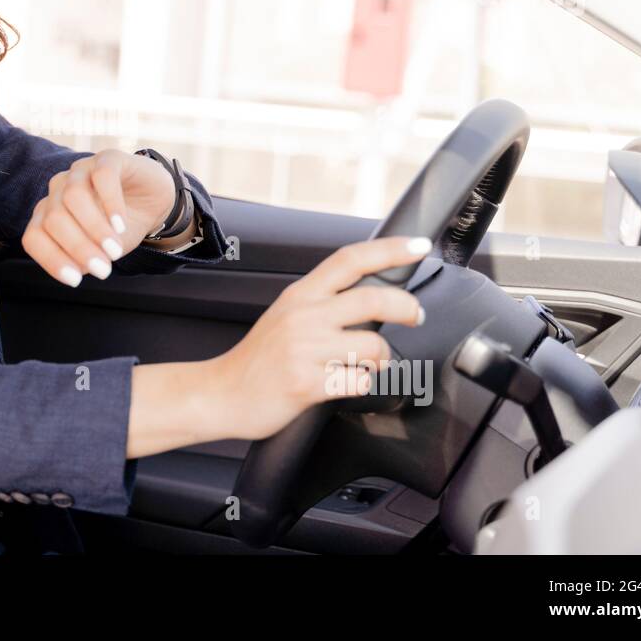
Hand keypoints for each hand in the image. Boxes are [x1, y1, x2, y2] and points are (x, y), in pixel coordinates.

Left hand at [22, 149, 178, 285]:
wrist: (154, 204)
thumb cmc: (120, 230)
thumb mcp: (99, 252)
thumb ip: (83, 260)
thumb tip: (75, 270)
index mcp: (49, 214)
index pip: (34, 236)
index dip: (51, 260)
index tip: (75, 280)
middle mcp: (59, 190)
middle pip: (54, 218)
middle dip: (78, 247)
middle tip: (103, 268)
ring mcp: (81, 170)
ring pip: (73, 196)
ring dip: (94, 228)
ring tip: (114, 249)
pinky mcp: (108, 158)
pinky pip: (102, 176)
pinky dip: (110, 204)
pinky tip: (120, 224)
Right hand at [204, 236, 430, 440]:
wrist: (221, 393)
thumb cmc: (258, 359)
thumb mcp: (286, 315)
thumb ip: (323, 302)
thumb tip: (371, 297)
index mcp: (300, 294)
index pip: (350, 260)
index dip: (389, 250)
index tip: (419, 246)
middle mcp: (303, 316)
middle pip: (372, 299)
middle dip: (406, 307)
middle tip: (416, 316)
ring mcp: (305, 350)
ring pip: (374, 347)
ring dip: (381, 360)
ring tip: (364, 365)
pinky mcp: (307, 383)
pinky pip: (359, 381)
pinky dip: (361, 385)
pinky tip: (344, 384)